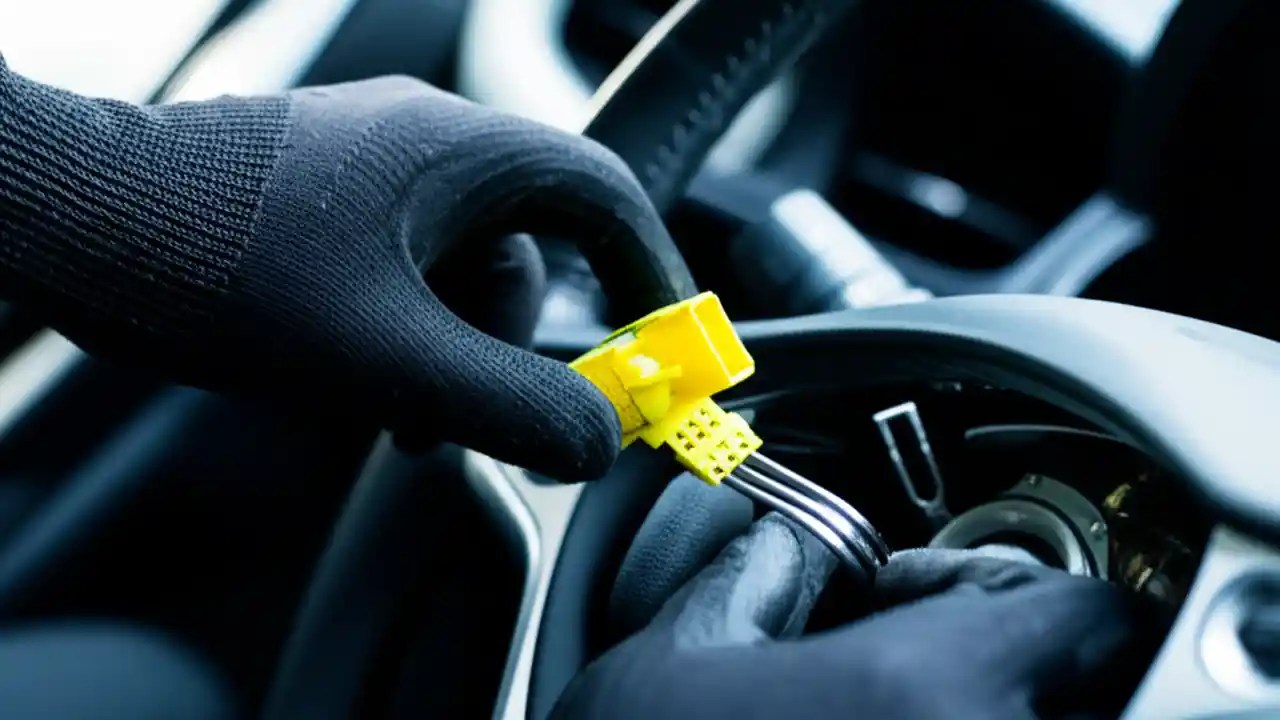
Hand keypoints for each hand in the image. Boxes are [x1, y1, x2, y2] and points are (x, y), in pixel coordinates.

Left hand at [1, 64, 691, 478]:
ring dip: (449, 354)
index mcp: (460, 150)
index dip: (653, 272)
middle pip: (530, 253)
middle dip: (515, 349)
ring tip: (392, 414)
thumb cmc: (211, 259)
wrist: (68, 220)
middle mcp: (427, 145)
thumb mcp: (381, 356)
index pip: (603, 194)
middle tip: (488, 421)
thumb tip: (596, 441)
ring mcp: (374, 168)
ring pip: (461, 274)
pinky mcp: (331, 200)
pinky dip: (405, 332)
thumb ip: (505, 403)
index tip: (667, 345)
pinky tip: (357, 380)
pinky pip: (406, 271)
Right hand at [554, 515, 1160, 719]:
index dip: (1003, 583)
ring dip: (1009, 708)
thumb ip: (740, 579)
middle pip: (1098, 688)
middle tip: (932, 652)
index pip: (1082, 611)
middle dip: (1026, 658)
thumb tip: (775, 552)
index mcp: (919, 695)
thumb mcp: (662, 665)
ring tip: (909, 711)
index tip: (919, 595)